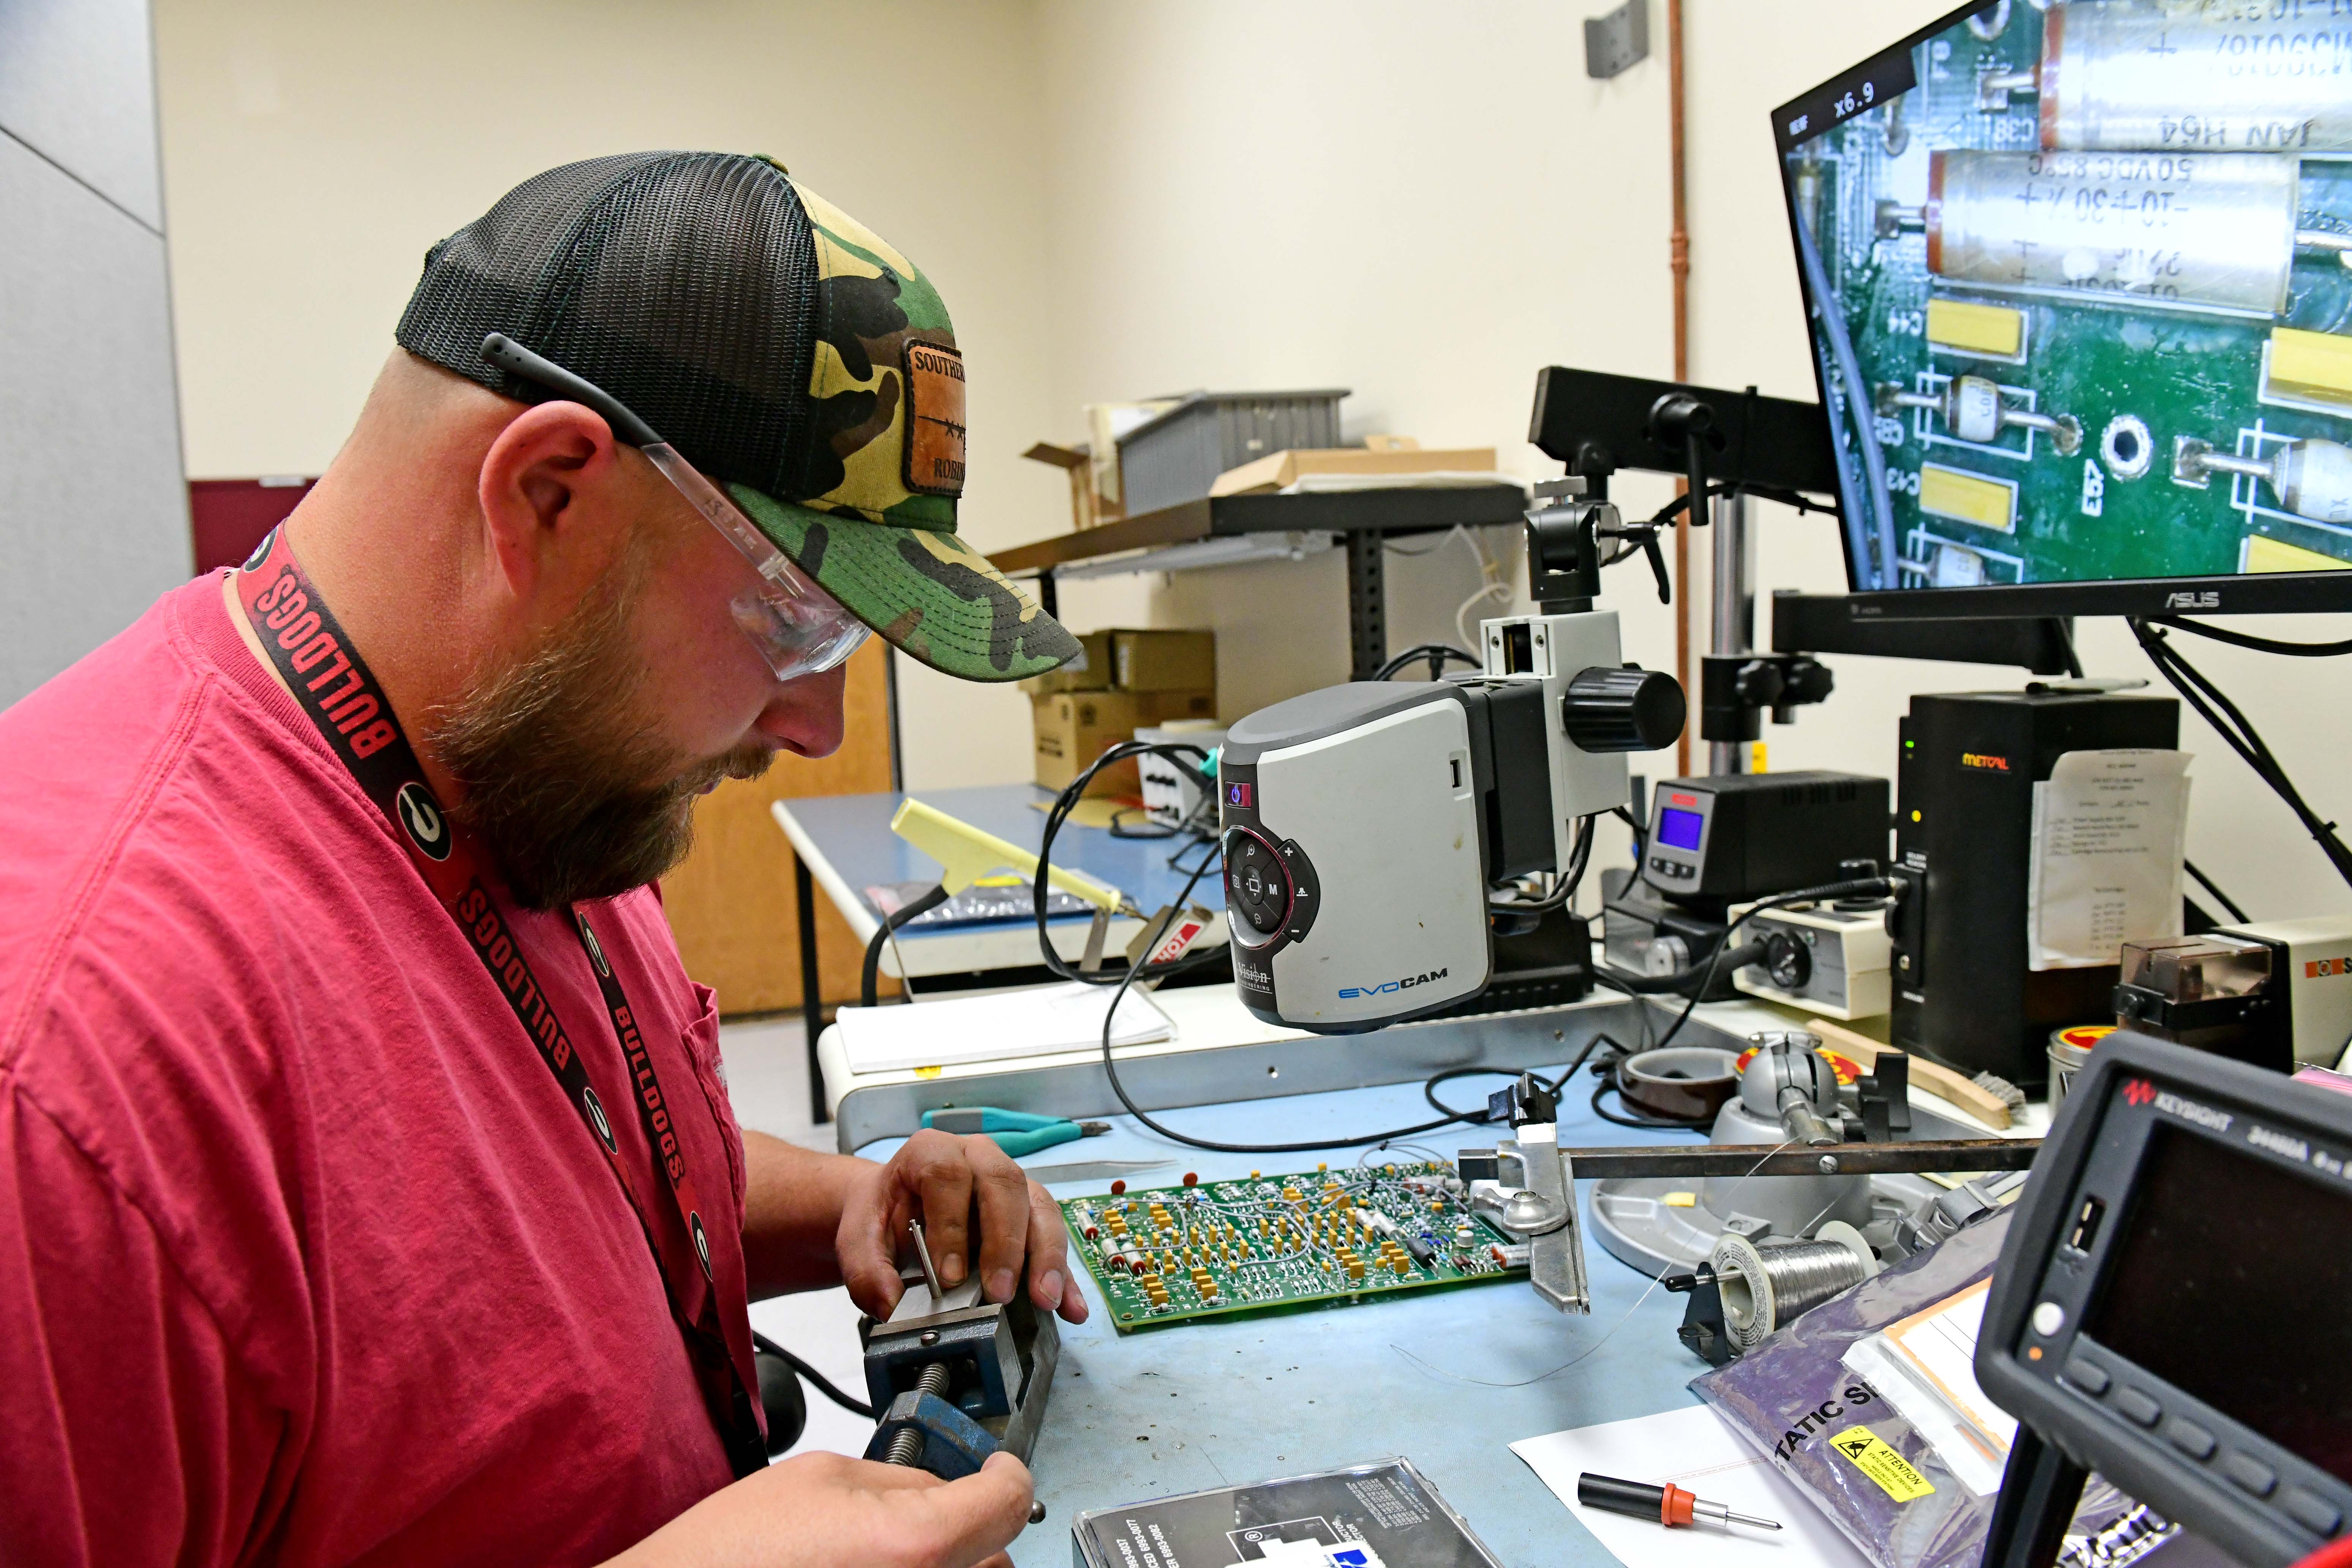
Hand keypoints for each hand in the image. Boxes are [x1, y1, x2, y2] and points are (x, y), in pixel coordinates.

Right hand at [601, 1449, 1033, 1567]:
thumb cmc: (729, 1554)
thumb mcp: (821, 1477)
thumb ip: (898, 1479)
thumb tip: (943, 1486)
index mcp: (914, 1544)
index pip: (1008, 1503)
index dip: (1007, 1473)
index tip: (998, 1467)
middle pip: (997, 1558)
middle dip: (971, 1529)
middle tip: (935, 1512)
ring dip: (947, 1565)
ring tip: (890, 1553)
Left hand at [836, 1129, 1088, 1324]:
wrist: (897, 1208)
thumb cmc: (884, 1214)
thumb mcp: (858, 1235)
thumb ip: (864, 1268)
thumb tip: (888, 1302)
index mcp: (932, 1151)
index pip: (948, 1176)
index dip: (951, 1224)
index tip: (949, 1276)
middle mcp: (978, 1157)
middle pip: (1004, 1185)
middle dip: (1006, 1242)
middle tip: (999, 1292)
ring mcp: (1010, 1181)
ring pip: (1038, 1206)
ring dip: (1046, 1255)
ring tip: (1045, 1299)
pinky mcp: (1030, 1211)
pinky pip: (1053, 1236)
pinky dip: (1063, 1273)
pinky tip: (1069, 1305)